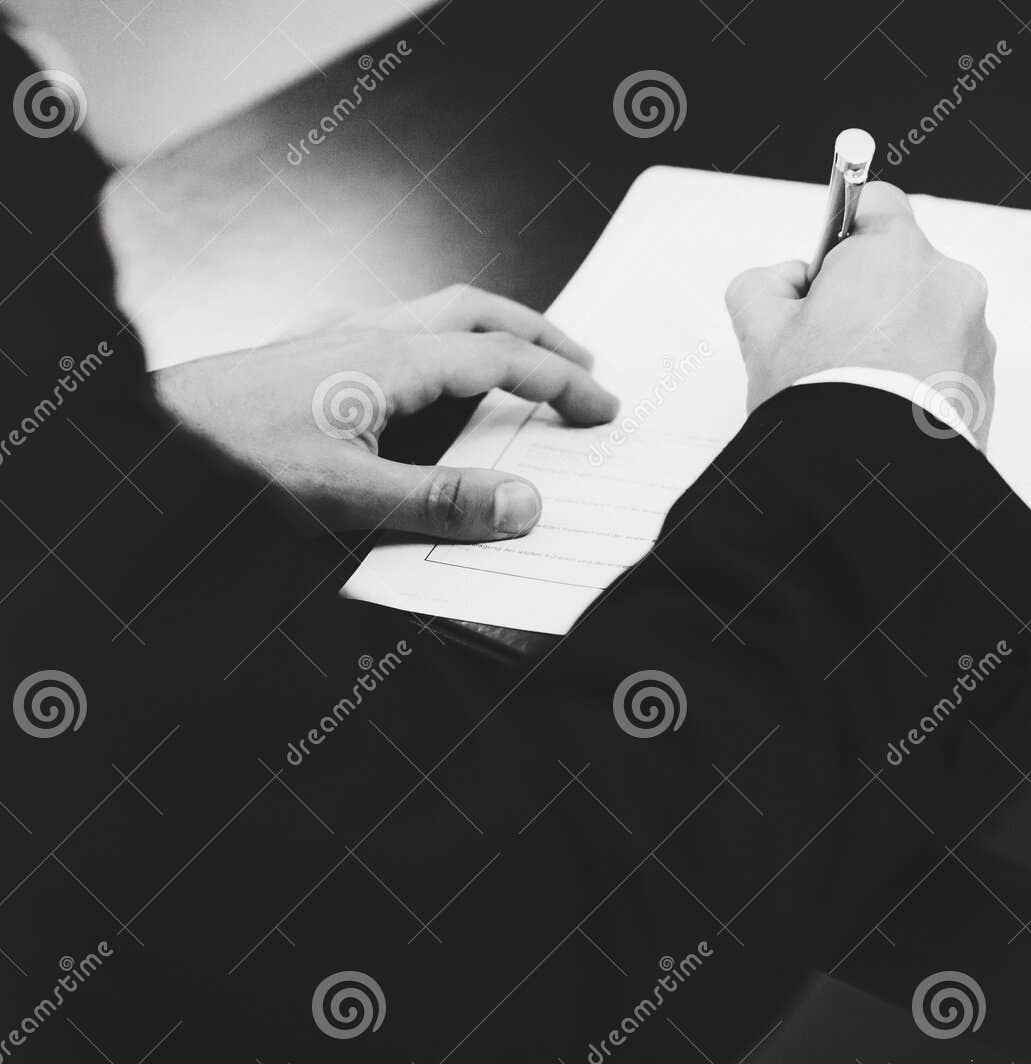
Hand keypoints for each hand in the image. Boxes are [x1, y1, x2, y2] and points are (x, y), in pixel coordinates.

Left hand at [152, 286, 617, 540]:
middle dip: (540, 333)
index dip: (561, 381)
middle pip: (478, 310)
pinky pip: (396, 325)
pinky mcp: (309, 354)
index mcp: (391, 363)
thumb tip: (524, 505)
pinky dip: (441, 338)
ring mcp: (336, 338)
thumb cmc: (231, 462)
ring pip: (436, 311)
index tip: (604, 406)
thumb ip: (440, 502)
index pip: (503, 359)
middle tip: (583, 364)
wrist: (146, 437)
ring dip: (493, 329)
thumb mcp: (344, 499)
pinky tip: (426, 372)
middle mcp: (368, 336)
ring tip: (521, 361)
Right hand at [724, 182, 996, 446]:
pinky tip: (888, 410)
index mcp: (897, 254)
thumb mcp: (758, 329)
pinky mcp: (985, 385)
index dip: (842, 234)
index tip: (825, 270)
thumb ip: (765, 283)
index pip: (875, 204)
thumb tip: (790, 284)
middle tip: (830, 346)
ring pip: (927, 320)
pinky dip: (922, 379)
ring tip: (860, 388)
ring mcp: (973, 337)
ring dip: (899, 340)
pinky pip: (948, 364)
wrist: (869, 477)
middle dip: (869, 299)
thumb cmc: (819, 399)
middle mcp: (948, 285)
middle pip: (902, 271)